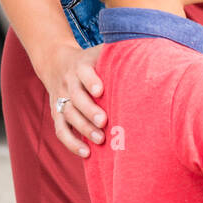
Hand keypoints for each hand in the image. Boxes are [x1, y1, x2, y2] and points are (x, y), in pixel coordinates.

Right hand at [36, 42, 106, 156]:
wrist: (56, 63)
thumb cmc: (89, 60)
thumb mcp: (99, 51)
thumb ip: (116, 52)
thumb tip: (146, 49)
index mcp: (80, 66)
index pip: (84, 73)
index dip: (91, 81)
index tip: (101, 91)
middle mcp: (68, 83)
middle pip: (76, 97)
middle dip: (89, 110)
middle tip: (104, 121)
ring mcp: (61, 99)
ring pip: (68, 115)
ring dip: (83, 129)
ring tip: (100, 140)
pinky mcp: (56, 114)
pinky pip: (60, 130)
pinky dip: (71, 143)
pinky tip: (86, 153)